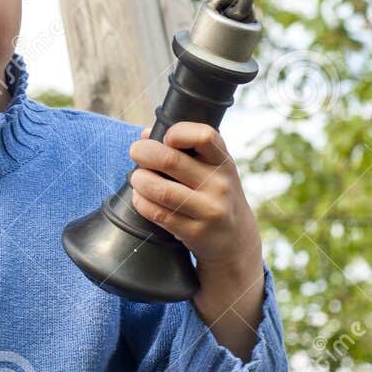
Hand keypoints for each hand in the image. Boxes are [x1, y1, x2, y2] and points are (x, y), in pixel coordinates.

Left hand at [128, 121, 261, 283]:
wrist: (235, 239)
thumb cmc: (214, 193)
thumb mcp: (211, 168)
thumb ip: (184, 148)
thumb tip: (145, 134)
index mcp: (223, 162)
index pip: (203, 136)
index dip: (177, 132)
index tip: (165, 138)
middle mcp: (220, 185)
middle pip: (170, 160)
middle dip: (144, 152)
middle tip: (136, 152)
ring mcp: (209, 210)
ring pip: (161, 190)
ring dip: (139, 180)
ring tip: (136, 178)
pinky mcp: (195, 233)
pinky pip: (158, 214)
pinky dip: (141, 202)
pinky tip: (140, 197)